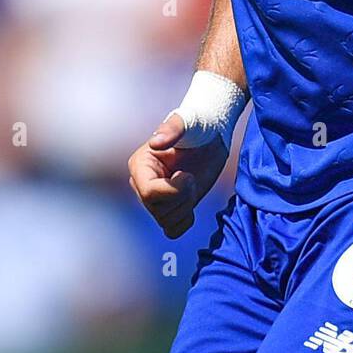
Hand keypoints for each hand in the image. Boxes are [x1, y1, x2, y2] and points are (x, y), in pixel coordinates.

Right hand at [127, 113, 227, 238]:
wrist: (212, 136)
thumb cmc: (198, 126)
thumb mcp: (188, 123)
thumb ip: (173, 129)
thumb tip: (155, 142)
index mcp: (140, 165)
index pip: (149, 193)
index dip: (174, 190)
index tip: (188, 174)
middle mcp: (142, 184)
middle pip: (159, 210)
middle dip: (183, 196)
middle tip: (192, 176)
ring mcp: (155, 199)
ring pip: (166, 221)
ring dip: (186, 205)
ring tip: (192, 183)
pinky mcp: (169, 209)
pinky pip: (173, 230)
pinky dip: (186, 219)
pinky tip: (191, 198)